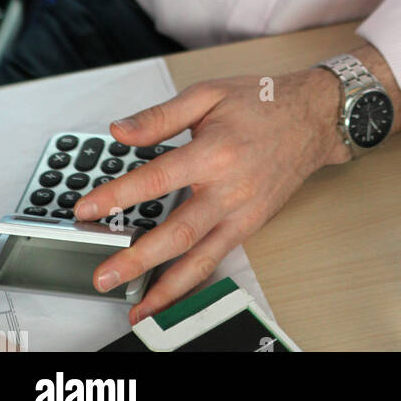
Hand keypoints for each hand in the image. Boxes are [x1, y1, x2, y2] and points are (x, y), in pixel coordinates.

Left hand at [72, 69, 349, 322]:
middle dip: (138, 258)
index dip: (119, 195)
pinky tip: (170, 295)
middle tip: (104, 275)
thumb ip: (161, 116)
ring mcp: (242, 211)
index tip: (87, 209)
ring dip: (166, 286)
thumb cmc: (263, 103)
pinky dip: (193, 282)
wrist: (312, 118)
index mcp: (215, 151)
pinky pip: (218, 258)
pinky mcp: (250, 224)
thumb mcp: (209, 94)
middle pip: (178, 231)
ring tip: (135, 306)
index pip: (158, 178)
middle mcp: (229, 187)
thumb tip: (120, 131)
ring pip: (201, 257)